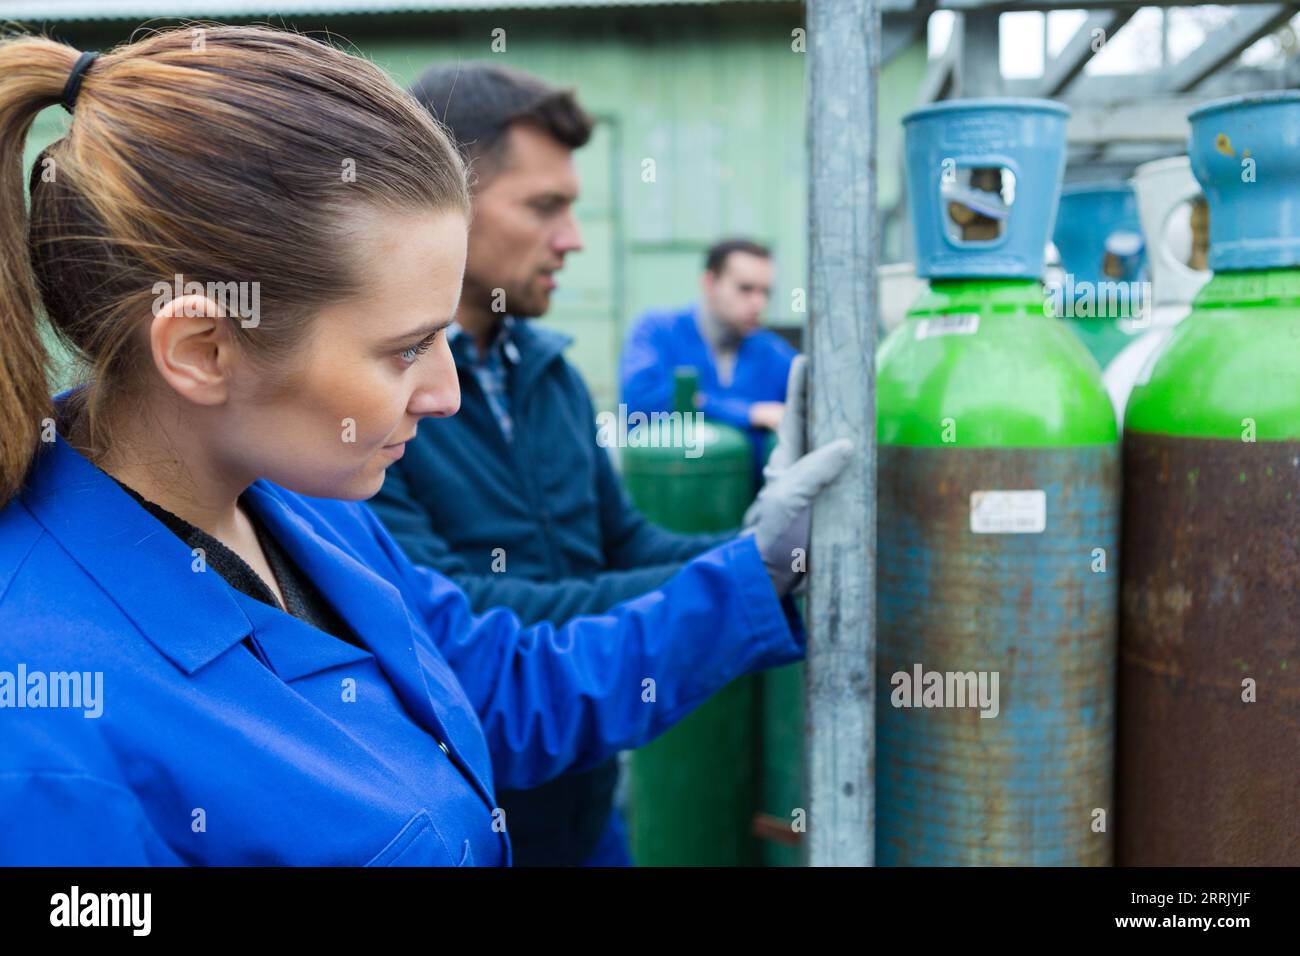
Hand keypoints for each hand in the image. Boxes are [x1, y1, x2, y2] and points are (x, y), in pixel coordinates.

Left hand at [741, 357, 853, 595]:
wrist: (774, 578)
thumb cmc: (775, 536)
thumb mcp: (791, 499)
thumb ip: (815, 471)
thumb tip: (847, 443)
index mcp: (787, 460)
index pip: (794, 415)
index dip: (800, 387)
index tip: (806, 359)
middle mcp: (801, 468)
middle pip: (817, 426)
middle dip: (827, 400)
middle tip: (842, 372)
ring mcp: (816, 486)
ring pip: (834, 450)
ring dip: (846, 428)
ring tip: (861, 404)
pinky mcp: (831, 506)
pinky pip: (848, 478)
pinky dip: (858, 463)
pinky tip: (871, 453)